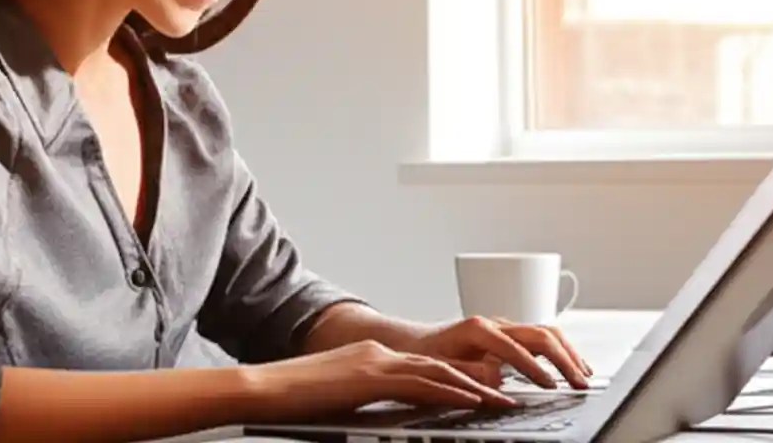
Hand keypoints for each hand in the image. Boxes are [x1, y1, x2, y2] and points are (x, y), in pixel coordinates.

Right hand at [247, 340, 518, 421]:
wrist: (262, 388)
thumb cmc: (294, 400)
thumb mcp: (340, 398)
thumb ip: (367, 401)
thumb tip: (382, 415)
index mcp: (373, 360)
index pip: (428, 367)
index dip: (461, 379)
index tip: (488, 392)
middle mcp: (380, 356)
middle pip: (441, 366)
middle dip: (479, 380)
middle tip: (510, 395)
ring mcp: (376, 364)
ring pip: (439, 372)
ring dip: (477, 388)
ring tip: (506, 402)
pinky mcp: (369, 378)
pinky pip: (420, 385)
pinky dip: (451, 393)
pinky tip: (473, 402)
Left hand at [405, 316, 593, 389]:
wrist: (416, 342)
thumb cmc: (428, 355)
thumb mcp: (441, 367)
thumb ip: (469, 372)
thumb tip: (498, 378)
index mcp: (478, 329)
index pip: (516, 347)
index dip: (534, 369)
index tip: (550, 387)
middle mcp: (495, 323)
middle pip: (539, 334)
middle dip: (563, 359)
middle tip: (579, 383)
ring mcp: (504, 326)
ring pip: (545, 332)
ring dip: (568, 352)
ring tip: (584, 374)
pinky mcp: (509, 333)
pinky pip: (542, 336)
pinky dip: (561, 349)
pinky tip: (572, 364)